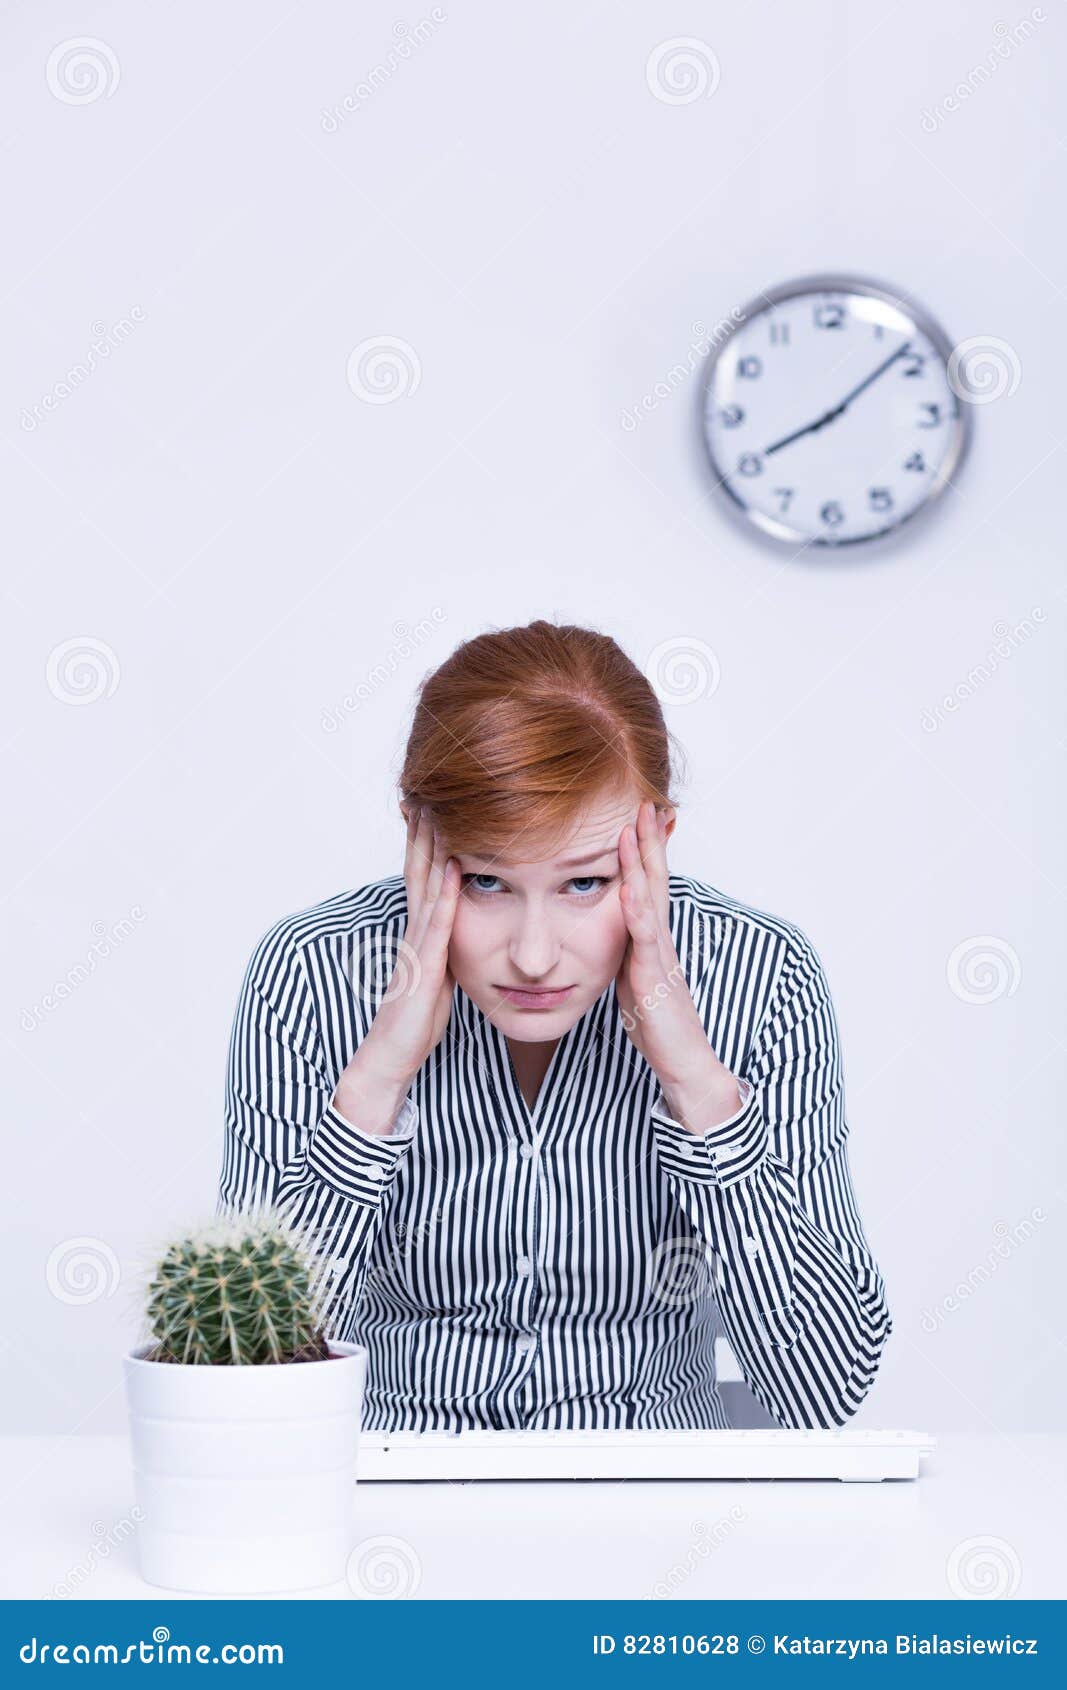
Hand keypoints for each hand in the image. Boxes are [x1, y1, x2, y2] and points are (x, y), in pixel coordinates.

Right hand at [357, 807, 459, 1088]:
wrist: (391, 1055)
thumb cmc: (417, 1018)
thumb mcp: (440, 970)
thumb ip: (449, 942)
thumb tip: (466, 922)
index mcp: (422, 928)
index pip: (425, 871)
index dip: (427, 836)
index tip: (434, 800)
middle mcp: (416, 928)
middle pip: (420, 866)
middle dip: (425, 827)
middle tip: (429, 785)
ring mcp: (417, 944)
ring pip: (428, 886)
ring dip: (434, 847)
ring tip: (440, 809)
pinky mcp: (424, 967)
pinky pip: (438, 925)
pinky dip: (446, 894)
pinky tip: (456, 869)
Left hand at [615, 801, 738, 1117]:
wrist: (683, 1063)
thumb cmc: (658, 1025)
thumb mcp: (633, 978)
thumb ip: (624, 952)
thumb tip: (606, 934)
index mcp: (651, 938)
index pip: (648, 884)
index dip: (644, 850)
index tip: (638, 815)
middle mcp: (658, 939)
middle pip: (655, 879)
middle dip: (649, 840)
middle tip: (644, 801)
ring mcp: (659, 955)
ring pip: (650, 898)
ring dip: (643, 861)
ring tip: (635, 827)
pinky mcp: (654, 977)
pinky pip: (644, 938)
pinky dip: (636, 909)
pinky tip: (629, 887)